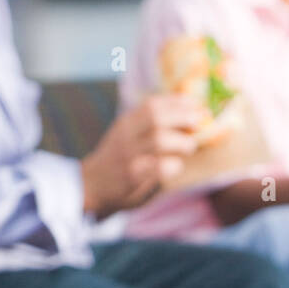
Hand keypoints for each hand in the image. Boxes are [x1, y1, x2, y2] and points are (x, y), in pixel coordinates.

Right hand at [81, 95, 203, 217]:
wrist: (90, 184)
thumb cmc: (118, 159)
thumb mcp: (127, 134)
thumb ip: (149, 124)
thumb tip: (189, 114)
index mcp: (126, 122)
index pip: (152, 104)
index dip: (178, 102)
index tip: (196, 105)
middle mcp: (126, 135)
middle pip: (156, 118)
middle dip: (183, 117)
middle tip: (198, 123)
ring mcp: (128, 155)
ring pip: (159, 140)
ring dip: (182, 143)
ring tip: (188, 148)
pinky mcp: (132, 176)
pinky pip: (160, 167)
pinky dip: (174, 165)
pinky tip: (175, 166)